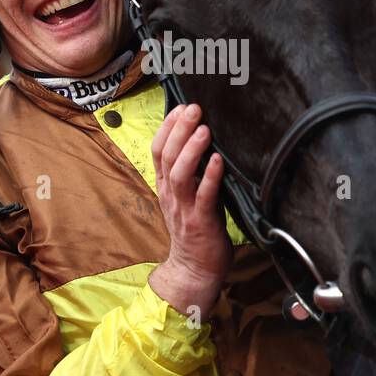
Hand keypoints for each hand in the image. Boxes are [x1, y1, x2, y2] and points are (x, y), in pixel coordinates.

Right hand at [147, 104, 231, 318]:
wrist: (194, 269)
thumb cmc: (195, 228)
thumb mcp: (186, 196)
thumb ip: (189, 171)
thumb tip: (202, 140)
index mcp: (165, 186)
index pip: (158, 150)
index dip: (167, 126)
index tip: (180, 106)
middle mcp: (171, 194)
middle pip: (167, 156)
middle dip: (179, 129)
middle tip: (193, 108)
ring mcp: (184, 208)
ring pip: (180, 174)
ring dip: (191, 149)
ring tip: (204, 129)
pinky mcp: (201, 222)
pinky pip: (204, 196)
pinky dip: (210, 177)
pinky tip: (217, 160)